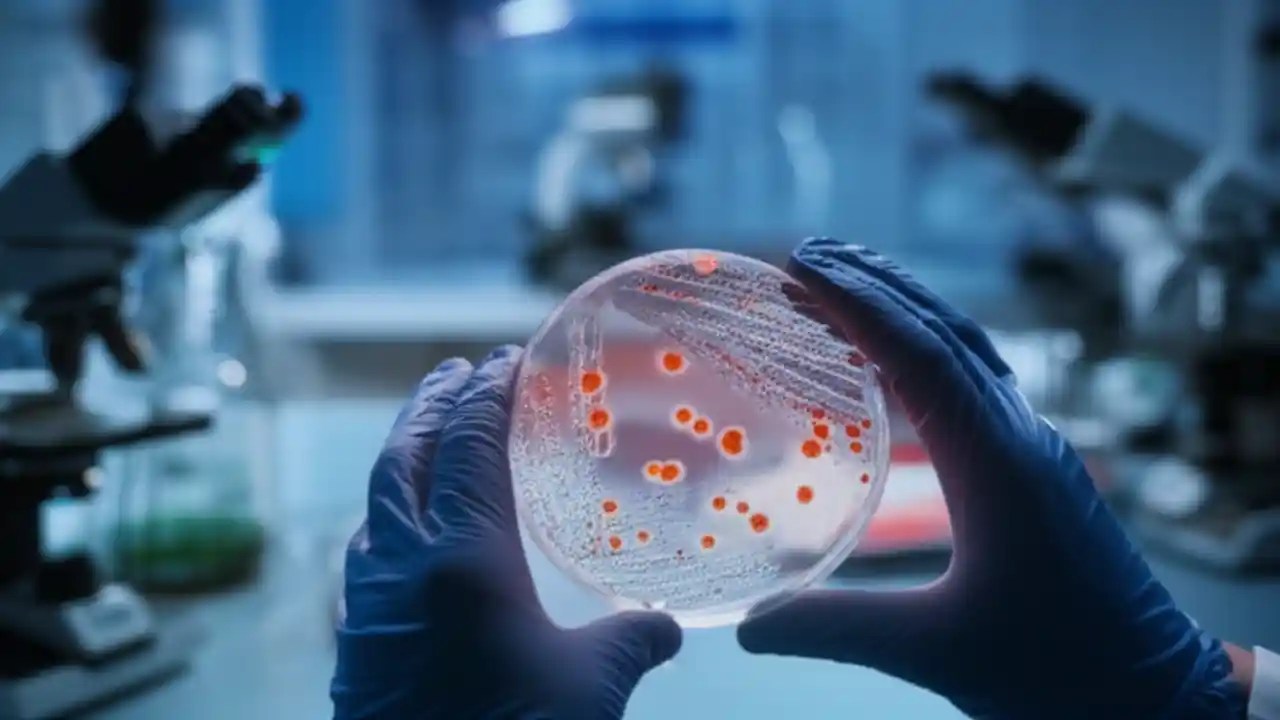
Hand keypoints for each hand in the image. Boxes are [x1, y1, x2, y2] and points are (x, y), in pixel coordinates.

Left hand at [332, 347, 681, 719]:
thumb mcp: (589, 689)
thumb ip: (631, 643)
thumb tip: (666, 628)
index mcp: (463, 559)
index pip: (469, 448)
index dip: (487, 395)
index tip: (504, 359)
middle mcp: (404, 567)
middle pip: (405, 458)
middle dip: (431, 404)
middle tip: (454, 371)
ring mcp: (369, 605)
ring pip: (377, 503)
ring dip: (402, 455)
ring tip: (427, 431)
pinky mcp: (357, 645)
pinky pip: (367, 555)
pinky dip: (388, 517)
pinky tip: (405, 536)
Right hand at [737, 239, 1245, 718]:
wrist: (1152, 691)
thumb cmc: (1056, 672)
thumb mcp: (936, 654)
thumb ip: (837, 631)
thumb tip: (749, 625)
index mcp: (997, 462)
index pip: (921, 355)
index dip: (858, 303)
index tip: (802, 265)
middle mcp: (1022, 437)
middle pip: (947, 332)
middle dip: (877, 284)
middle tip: (808, 251)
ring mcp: (1036, 448)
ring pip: (968, 350)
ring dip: (906, 307)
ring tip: (846, 279)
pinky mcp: (1039, 468)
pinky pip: (979, 382)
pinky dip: (929, 349)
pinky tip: (898, 362)